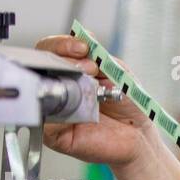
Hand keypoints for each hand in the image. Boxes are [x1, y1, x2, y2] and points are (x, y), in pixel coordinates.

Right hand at [34, 35, 153, 167]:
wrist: (139, 134)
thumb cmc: (127, 104)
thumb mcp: (117, 72)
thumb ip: (99, 58)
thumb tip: (84, 48)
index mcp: (69, 70)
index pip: (51, 50)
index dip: (62, 44)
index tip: (83, 47)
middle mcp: (58, 88)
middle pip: (39, 66)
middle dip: (65, 61)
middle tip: (90, 68)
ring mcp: (54, 110)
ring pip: (40, 91)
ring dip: (66, 85)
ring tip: (92, 87)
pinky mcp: (55, 135)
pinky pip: (46, 122)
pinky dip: (62, 111)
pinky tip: (80, 107)